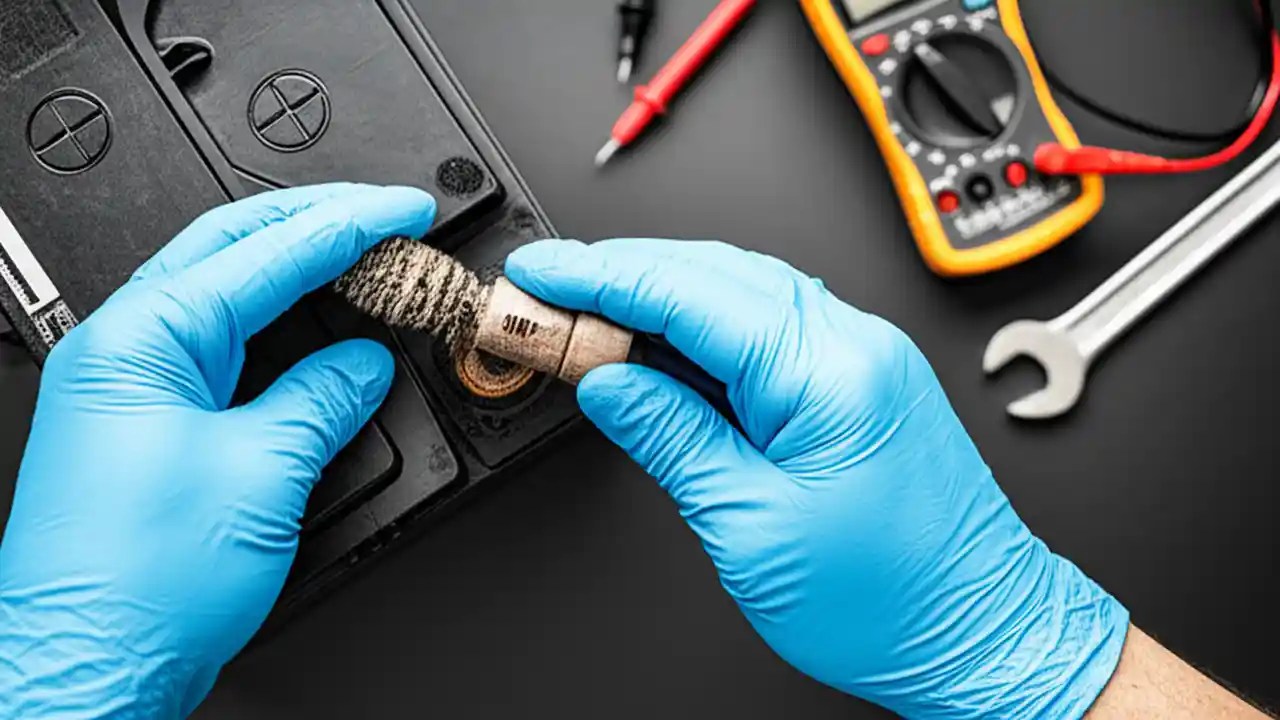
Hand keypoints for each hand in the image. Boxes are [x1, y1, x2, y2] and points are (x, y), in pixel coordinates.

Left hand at [0, 184, 435, 717]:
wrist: (88, 670)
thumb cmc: (135, 586)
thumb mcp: (259, 475)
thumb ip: (320, 402)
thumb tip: (362, 364)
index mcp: (140, 339)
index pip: (263, 252)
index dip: (347, 225)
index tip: (403, 210)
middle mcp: (127, 351)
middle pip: (234, 248)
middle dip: (317, 222)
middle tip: (389, 215)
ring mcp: (137, 388)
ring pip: (230, 296)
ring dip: (300, 273)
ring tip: (366, 261)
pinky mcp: (154, 427)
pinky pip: (228, 353)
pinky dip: (283, 335)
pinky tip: (321, 335)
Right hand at [506, 239, 1129, 718]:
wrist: (980, 631)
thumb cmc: (892, 600)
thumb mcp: (750, 526)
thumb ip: (671, 438)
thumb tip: (608, 384)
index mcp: (827, 373)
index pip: (689, 293)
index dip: (600, 275)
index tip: (541, 273)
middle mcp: (853, 344)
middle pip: (713, 273)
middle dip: (620, 273)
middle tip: (548, 294)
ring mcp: (862, 355)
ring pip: (739, 291)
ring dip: (660, 294)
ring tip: (589, 318)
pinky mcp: (859, 377)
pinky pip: (768, 325)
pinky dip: (704, 326)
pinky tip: (663, 345)